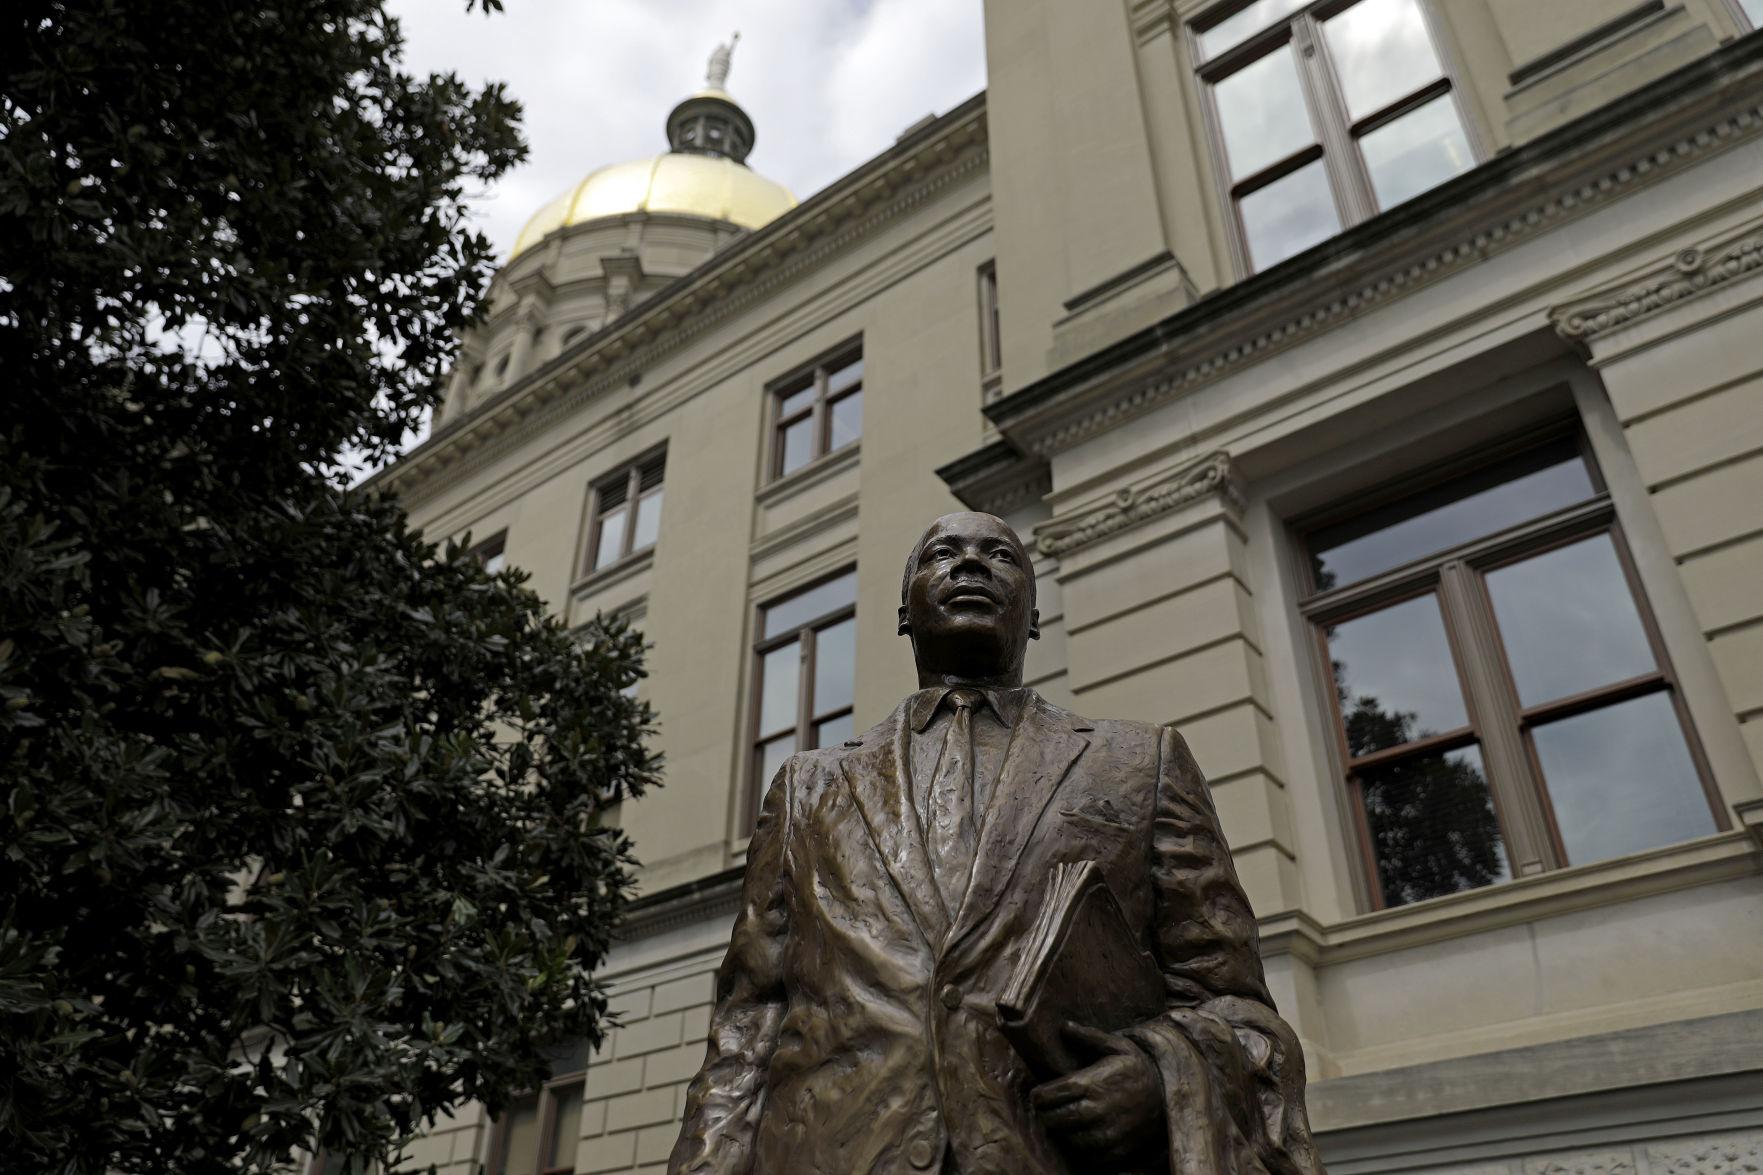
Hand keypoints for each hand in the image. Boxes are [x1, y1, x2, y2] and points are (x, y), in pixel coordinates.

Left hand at [1030, 1023, 1163, 1162]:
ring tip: (1065, 1120)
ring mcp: (1106, 1135)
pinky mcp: (1115, 1153)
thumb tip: (1064, 1026)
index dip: (1038, 1096)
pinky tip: (1083, 1134)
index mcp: (1091, 1084)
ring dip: (1062, 1131)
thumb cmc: (1139, 1069)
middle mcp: (1096, 1112)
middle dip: (1045, 1114)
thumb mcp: (1117, 1046)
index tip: (1038, 1094)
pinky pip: (1086, 1156)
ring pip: (1067, 1139)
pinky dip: (1081, 1147)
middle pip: (1053, 1120)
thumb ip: (1089, 1037)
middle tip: (1047, 1109)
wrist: (1170, 1097)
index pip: (1047, 1096)